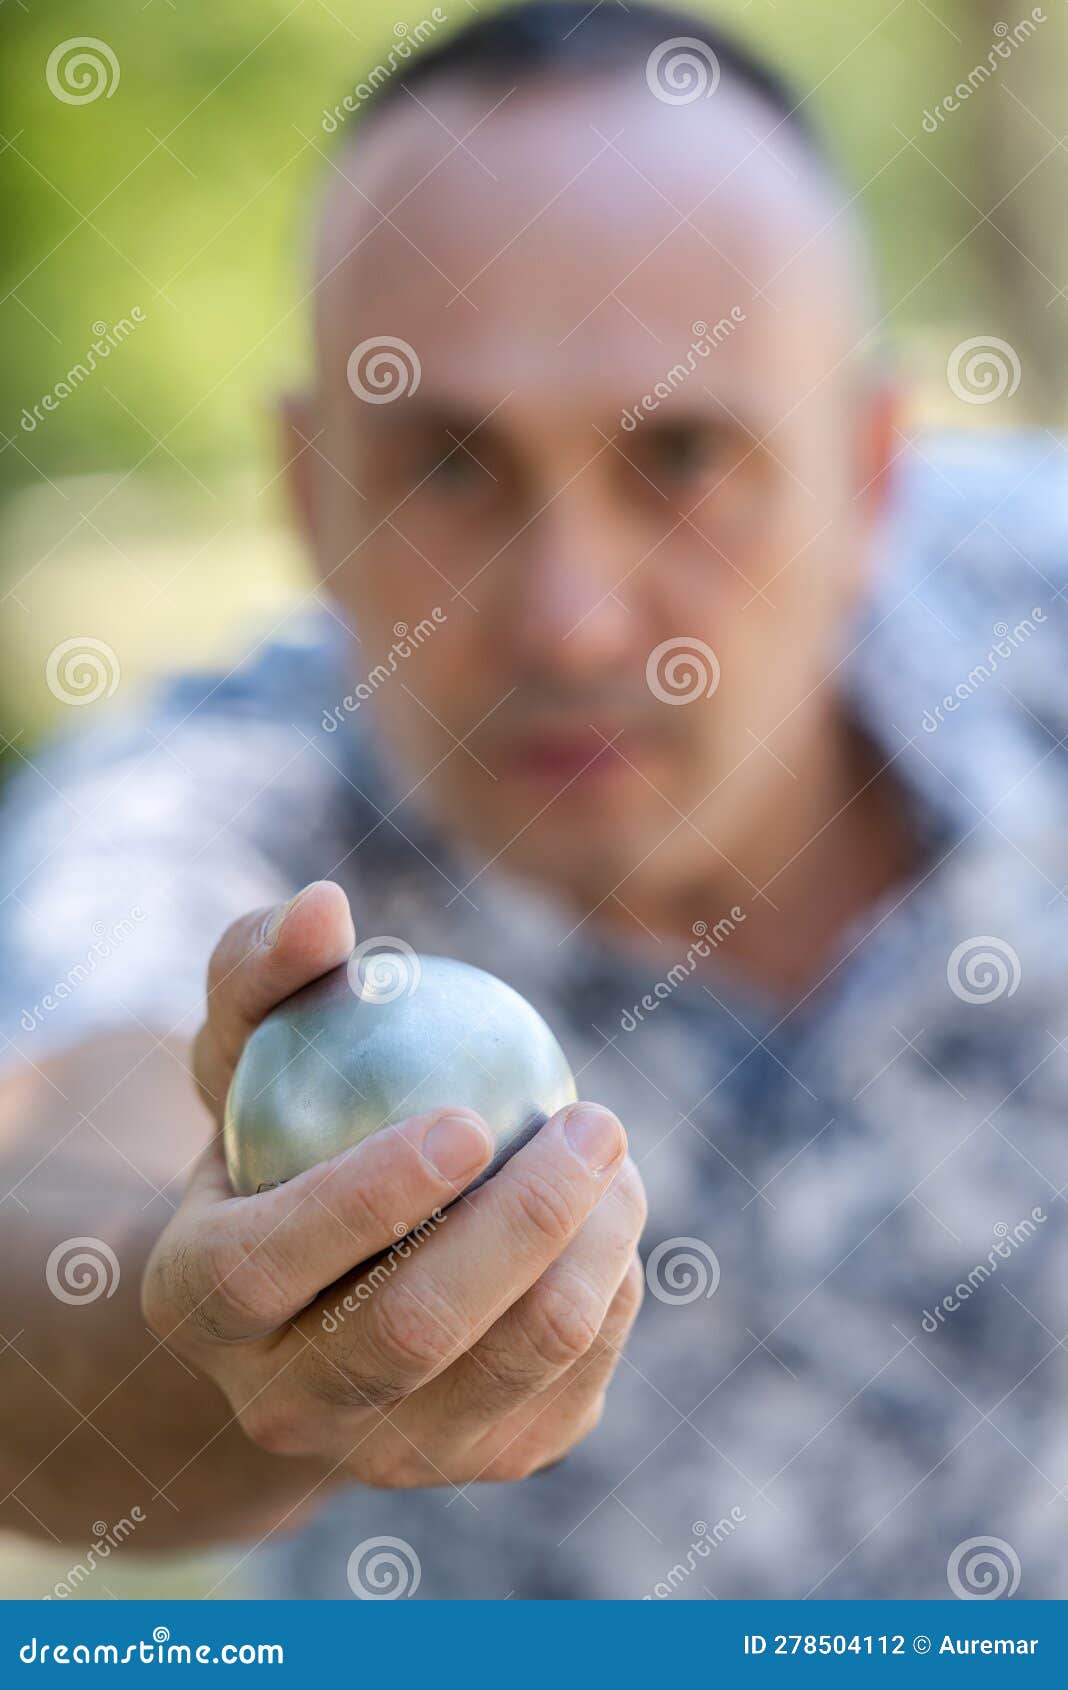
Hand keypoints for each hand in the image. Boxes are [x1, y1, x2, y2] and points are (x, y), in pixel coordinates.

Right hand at [143, 882, 645, 1487]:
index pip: (276, 1264)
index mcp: (201, 1300)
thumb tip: (325, 905)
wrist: (314, 1286)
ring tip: (613, 1155)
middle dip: (522, 1223)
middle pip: (414, 1333)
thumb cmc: (276, 1129)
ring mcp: (389, 1452)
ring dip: (592, 1250)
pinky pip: (574, 1383)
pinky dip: (612, 1287)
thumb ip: (263, 968)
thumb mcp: (243, 1044)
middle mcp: (283, 1405)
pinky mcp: (488, 1461)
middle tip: (595, 1123)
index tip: (469, 1117)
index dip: (372, 1199)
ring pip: (516, 1366)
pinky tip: (606, 1215)